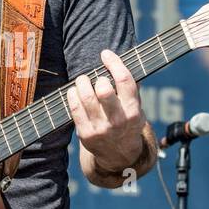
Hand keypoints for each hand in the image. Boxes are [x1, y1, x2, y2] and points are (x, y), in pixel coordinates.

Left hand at [67, 49, 143, 171]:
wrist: (119, 155)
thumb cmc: (127, 123)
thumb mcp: (136, 109)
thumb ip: (130, 89)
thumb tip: (117, 61)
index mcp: (133, 111)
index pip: (125, 80)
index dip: (114, 62)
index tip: (106, 54)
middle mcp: (118, 121)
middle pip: (104, 90)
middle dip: (98, 78)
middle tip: (96, 77)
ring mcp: (101, 128)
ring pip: (86, 97)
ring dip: (82, 83)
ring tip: (83, 80)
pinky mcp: (86, 134)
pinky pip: (74, 108)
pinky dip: (72, 94)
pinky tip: (74, 91)